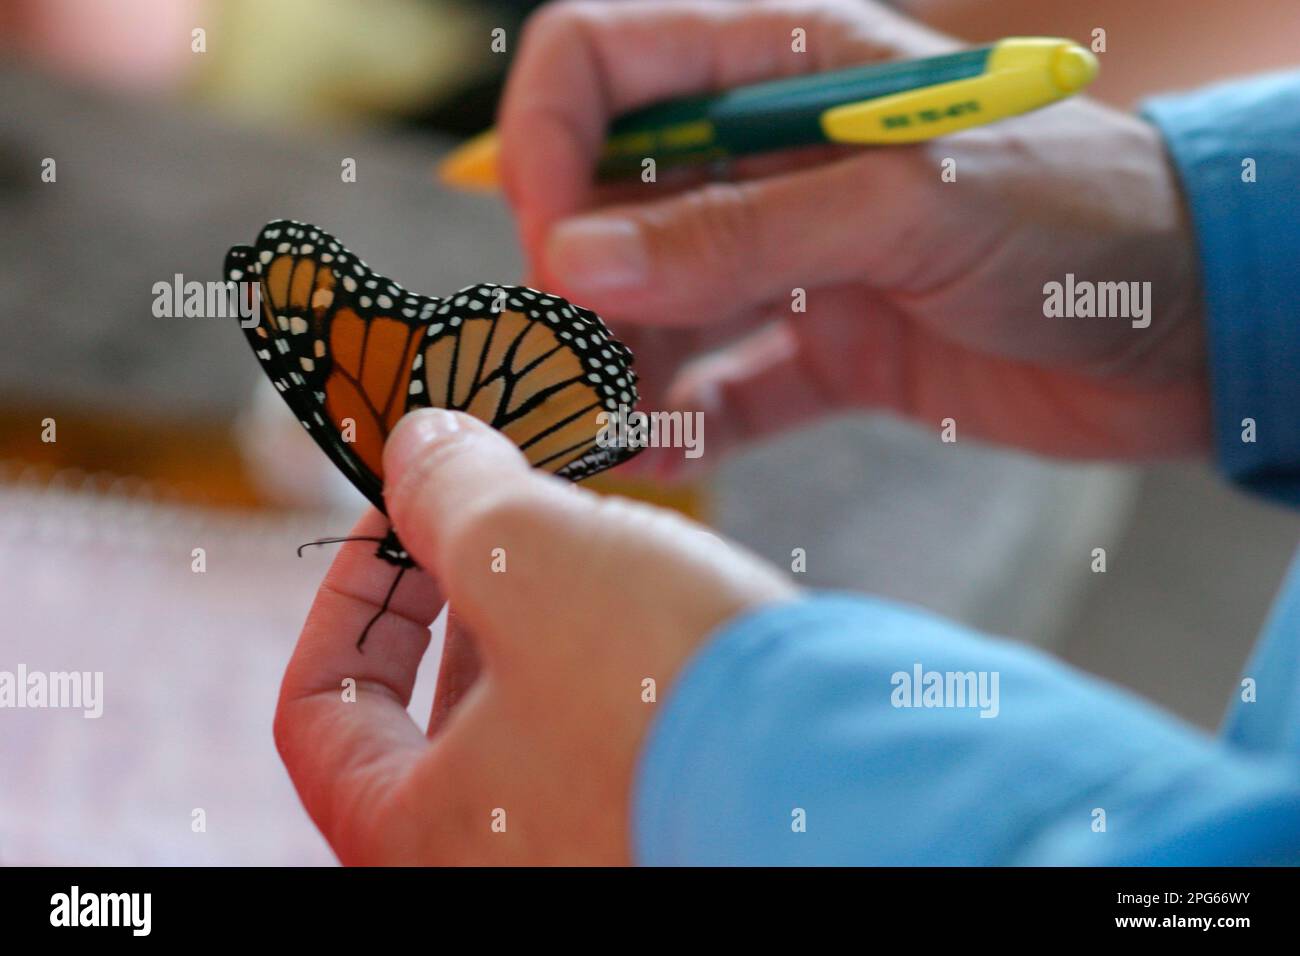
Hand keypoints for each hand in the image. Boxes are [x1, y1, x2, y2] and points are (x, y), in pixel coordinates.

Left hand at [274, 409, 794, 863]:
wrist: (858, 785)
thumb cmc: (672, 699)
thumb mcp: (531, 559)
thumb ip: (450, 494)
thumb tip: (418, 446)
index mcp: (412, 836)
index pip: (316, 712)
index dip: (344, 596)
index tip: (396, 519)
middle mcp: (488, 866)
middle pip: (421, 717)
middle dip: (452, 596)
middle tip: (492, 510)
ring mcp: (579, 855)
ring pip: (521, 725)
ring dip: (534, 621)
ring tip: (576, 537)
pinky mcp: (656, 830)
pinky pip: (599, 739)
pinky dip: (600, 661)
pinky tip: (646, 594)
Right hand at [498, 0, 1208, 474]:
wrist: (1192, 324)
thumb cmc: (1076, 214)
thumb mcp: (901, 203)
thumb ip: (735, 231)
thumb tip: (570, 259)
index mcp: (778, 68)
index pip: (599, 64)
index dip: (549, 148)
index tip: (552, 254)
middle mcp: (768, 159)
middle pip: (610, 202)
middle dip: (572, 289)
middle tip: (558, 376)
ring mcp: (794, 257)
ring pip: (657, 305)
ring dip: (617, 369)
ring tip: (593, 439)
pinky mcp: (826, 346)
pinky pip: (725, 386)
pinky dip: (684, 427)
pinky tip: (651, 462)